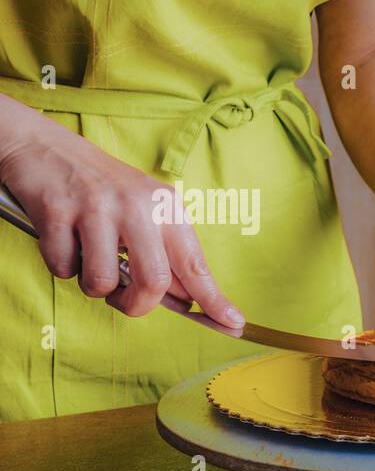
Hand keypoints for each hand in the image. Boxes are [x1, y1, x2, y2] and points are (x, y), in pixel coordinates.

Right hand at [0, 112, 243, 327]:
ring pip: (102, 281)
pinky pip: (63, 267)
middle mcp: (138, 206)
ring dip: (94, 287)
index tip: (233, 323)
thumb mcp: (145, 210)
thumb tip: (185, 301)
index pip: (195, 264)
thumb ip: (164, 253)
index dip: (213, 299)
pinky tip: (65, 240)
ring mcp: (97, 207)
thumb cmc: (102, 188)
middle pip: (153, 281)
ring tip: (89, 262)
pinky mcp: (58, 211)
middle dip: (138, 305)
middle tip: (124, 300)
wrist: (45, 147)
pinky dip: (62, 266)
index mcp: (166, 208)